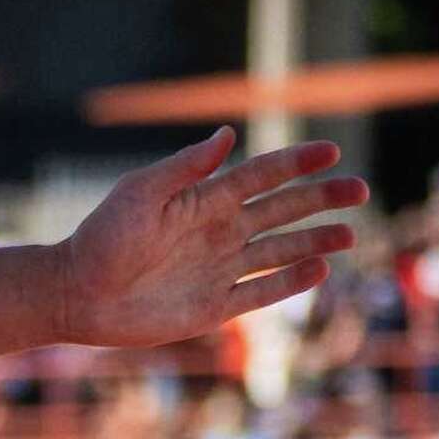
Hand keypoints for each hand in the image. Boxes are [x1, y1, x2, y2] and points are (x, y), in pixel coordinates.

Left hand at [56, 128, 368, 347]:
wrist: (78, 295)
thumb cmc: (103, 238)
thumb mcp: (142, 192)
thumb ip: (187, 167)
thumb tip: (228, 133)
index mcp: (204, 199)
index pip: (262, 175)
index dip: (297, 163)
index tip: (331, 152)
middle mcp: (219, 231)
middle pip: (283, 210)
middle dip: (322, 199)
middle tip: (360, 189)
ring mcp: (220, 268)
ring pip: (281, 250)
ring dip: (316, 240)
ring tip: (351, 234)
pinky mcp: (215, 305)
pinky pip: (262, 290)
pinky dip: (291, 281)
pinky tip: (320, 269)